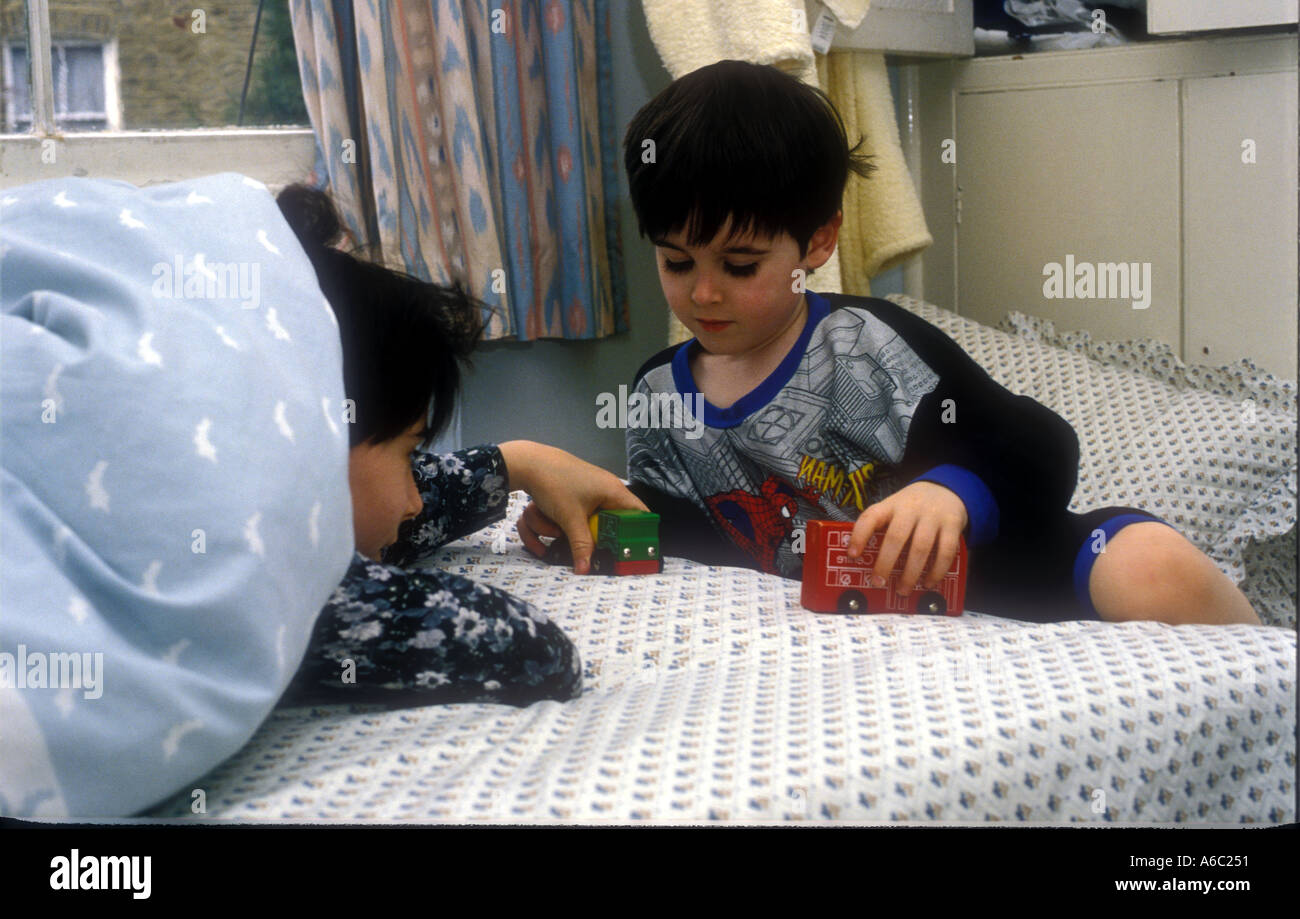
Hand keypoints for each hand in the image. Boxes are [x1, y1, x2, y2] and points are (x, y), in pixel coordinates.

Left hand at [499, 441, 647, 573]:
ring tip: (549, 522)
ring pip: (576, 522)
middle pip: (603, 524)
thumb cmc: (554, 479)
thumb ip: (581, 546)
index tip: (629, 552)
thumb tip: (586, 568)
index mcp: (613, 492)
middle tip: (573, 537)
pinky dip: (546, 521)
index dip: (638, 534)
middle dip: (581, 534)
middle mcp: (602, 490)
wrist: (525, 462)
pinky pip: (562, 516)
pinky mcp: (568, 495)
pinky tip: (537, 516)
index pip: (639, 515)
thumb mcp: (570, 518)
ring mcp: (584, 492)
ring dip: (555, 527)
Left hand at [847, 481, 967, 595]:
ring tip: (903, 589)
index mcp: (890, 505)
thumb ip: (880, 528)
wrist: (944, 489)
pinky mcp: (952, 525)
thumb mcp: (892, 509)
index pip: (870, 517)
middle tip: (878, 582)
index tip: (852, 556)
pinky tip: (928, 582)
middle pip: (896, 536)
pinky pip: (945, 551)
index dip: (859, 536)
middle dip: (885, 563)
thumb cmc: (912, 507)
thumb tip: (862, 560)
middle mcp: (910, 508)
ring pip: (921, 547)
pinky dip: (936, 571)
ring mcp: (932, 516)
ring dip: (911, 573)